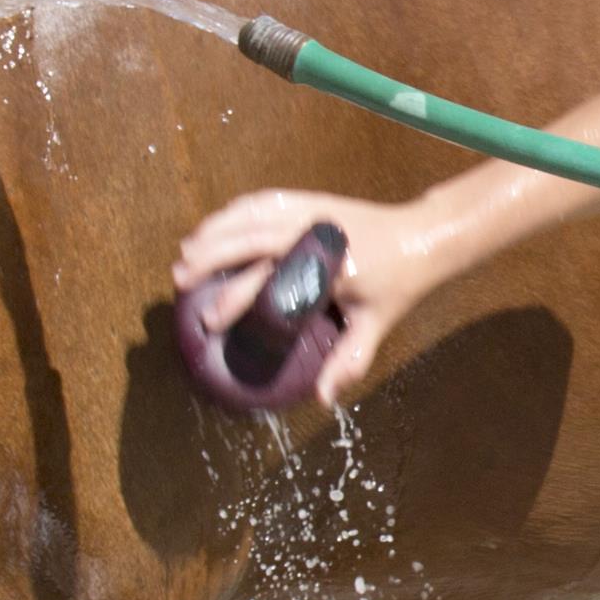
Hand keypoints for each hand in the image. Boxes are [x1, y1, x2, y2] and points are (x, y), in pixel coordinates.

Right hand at [174, 186, 445, 398]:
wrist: (421, 237)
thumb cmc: (397, 285)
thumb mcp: (375, 325)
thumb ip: (348, 361)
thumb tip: (324, 399)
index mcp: (327, 262)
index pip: (270, 278)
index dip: (236, 299)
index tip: (211, 321)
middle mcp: (313, 229)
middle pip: (250, 237)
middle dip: (210, 255)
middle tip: (178, 278)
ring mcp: (310, 209)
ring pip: (251, 213)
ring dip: (216, 229)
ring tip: (186, 251)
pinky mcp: (310, 199)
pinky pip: (265, 200)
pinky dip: (236, 211)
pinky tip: (216, 225)